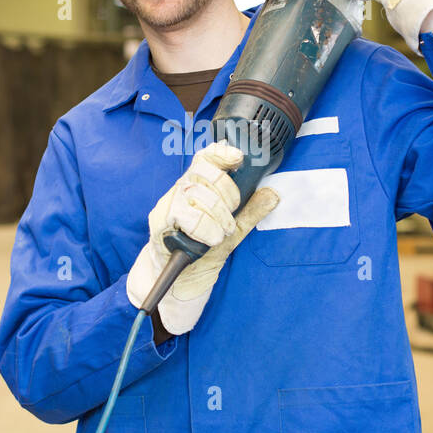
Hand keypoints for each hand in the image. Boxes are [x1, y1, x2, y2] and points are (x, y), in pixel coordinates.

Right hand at [126, 142, 278, 334]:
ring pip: (196, 193)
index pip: (206, 157)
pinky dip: (204, 228)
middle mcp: (181, 189)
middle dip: (226, 194)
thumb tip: (273, 194)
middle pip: (204, 172)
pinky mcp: (160, 221)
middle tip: (231, 218)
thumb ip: (251, 211)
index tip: (238, 158)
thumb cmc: (205, 248)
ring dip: (217, 216)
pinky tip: (209, 240)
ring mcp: (168, 203)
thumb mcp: (235, 229)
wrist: (183, 280)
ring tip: (221, 233)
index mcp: (198, 184)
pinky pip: (185, 215)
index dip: (220, 152)